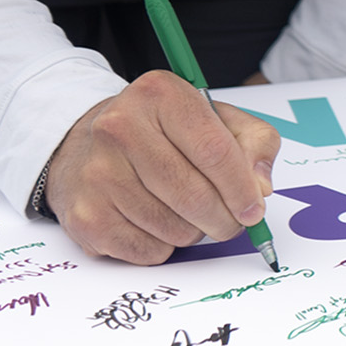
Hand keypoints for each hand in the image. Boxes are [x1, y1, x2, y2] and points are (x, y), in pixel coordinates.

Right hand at [44, 71, 280, 264]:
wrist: (91, 147)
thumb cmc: (163, 133)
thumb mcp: (217, 119)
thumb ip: (254, 143)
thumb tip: (260, 187)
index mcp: (160, 94)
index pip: (214, 150)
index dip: (241, 188)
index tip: (254, 208)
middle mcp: (121, 128)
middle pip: (194, 194)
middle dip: (225, 218)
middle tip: (233, 222)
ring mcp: (98, 173)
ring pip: (173, 228)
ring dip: (195, 232)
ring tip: (188, 212)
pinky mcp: (85, 215)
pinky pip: (147, 250)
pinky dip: (165, 247)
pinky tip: (158, 222)